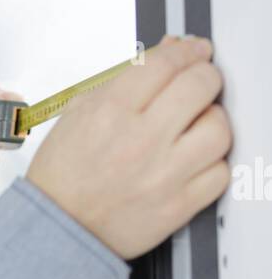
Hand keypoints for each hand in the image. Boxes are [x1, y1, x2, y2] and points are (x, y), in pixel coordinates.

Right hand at [25, 35, 231, 259]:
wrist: (58, 228)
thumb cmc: (64, 175)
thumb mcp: (79, 112)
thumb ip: (125, 79)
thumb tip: (168, 53)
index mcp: (110, 112)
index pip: (167, 62)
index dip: (187, 50)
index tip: (194, 51)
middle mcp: (140, 141)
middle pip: (200, 87)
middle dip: (204, 76)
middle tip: (199, 82)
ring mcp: (163, 175)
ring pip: (218, 129)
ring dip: (212, 120)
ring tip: (195, 125)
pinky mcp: (178, 206)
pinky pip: (219, 174)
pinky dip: (212, 162)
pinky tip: (193, 160)